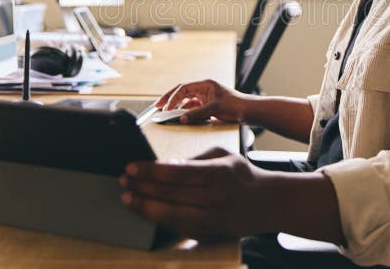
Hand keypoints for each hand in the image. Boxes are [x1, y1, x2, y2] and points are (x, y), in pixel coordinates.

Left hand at [120, 147, 269, 240]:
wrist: (266, 203)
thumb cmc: (240, 175)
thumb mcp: (222, 155)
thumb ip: (194, 158)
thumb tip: (163, 165)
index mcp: (219, 173)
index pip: (177, 172)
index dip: (151, 171)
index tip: (131, 167)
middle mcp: (217, 197)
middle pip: (170, 194)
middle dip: (142, 187)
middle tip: (124, 180)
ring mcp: (213, 219)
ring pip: (171, 215)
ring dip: (145, 207)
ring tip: (128, 198)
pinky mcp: (210, 234)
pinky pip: (178, 228)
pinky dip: (159, 219)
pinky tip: (145, 211)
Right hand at [155, 79, 246, 123]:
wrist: (249, 112)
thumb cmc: (236, 106)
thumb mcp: (214, 109)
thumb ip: (196, 114)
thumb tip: (181, 118)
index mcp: (206, 85)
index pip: (184, 88)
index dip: (173, 97)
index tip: (166, 107)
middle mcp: (205, 90)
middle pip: (183, 92)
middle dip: (170, 99)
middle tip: (158, 106)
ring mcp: (206, 98)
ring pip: (187, 101)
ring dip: (177, 106)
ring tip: (167, 113)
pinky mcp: (209, 106)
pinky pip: (193, 108)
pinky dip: (186, 112)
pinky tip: (181, 117)